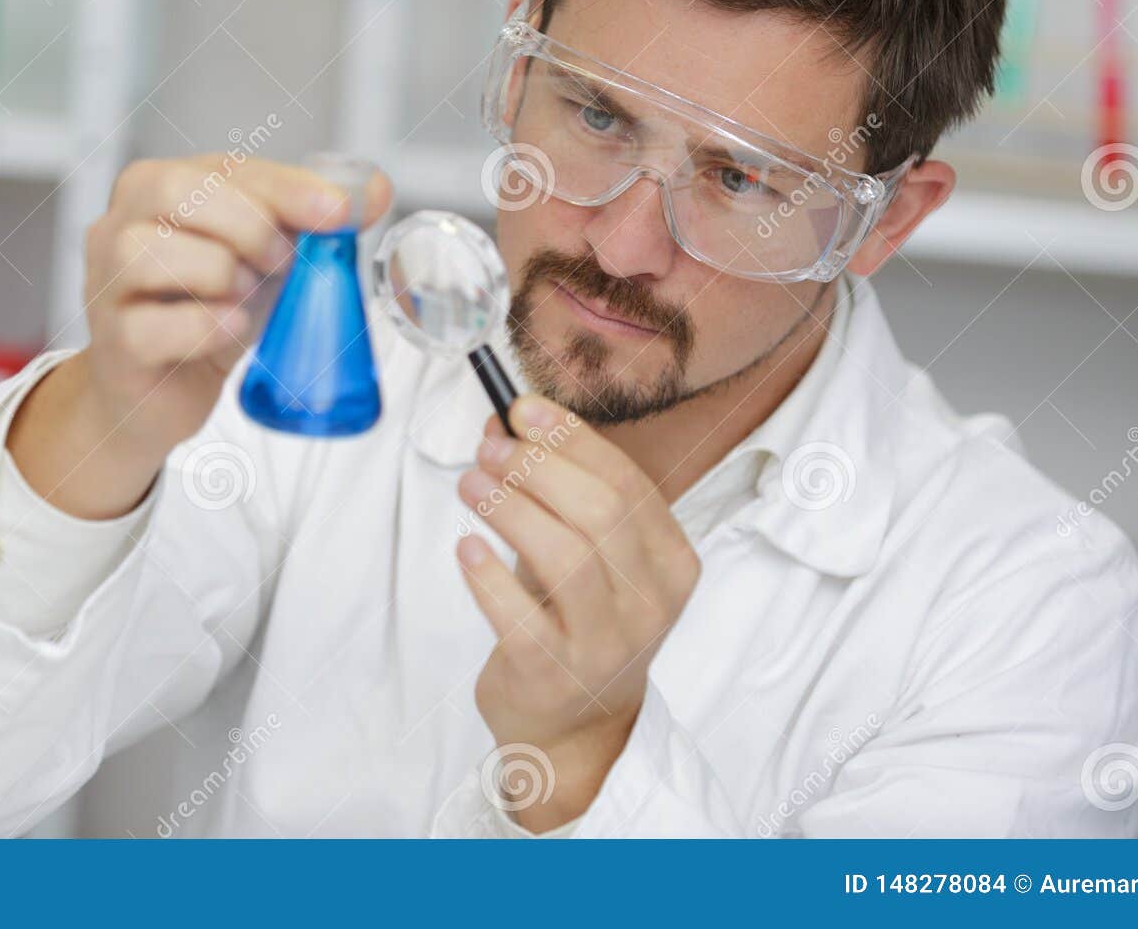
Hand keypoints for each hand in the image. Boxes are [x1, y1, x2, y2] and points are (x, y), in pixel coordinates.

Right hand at [8, 153, 389, 518]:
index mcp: (156, 187)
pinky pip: (157, 324)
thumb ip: (312, 222)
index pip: (222, 168)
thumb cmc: (210, 311)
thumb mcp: (266, 259)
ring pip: (155, 252)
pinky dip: (207, 326)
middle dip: (249, 225)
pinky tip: (229, 328)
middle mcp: (118, 224)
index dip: (285, 188)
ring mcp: (105, 283)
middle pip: (176, 192)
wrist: (163, 390)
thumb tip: (373, 191)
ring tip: (245, 297)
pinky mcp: (113, 342)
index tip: (337, 211)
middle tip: (284, 263)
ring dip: (223, 275)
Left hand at [454, 394, 699, 831]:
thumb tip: (503, 424)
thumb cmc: (579, 620)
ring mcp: (606, 644)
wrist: (577, 726)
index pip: (628, 483)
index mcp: (671, 562)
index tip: (522, 409)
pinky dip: (488, 577)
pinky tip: (467, 548)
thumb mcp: (585, 553)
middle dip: (537, 467)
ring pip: (566, 557)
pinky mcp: (556, 676)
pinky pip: (520, 618)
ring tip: (470, 485)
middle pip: (600, 512)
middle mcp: (650, 603)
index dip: (572, 439)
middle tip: (488, 449)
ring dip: (511, 509)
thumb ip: (553, 491)